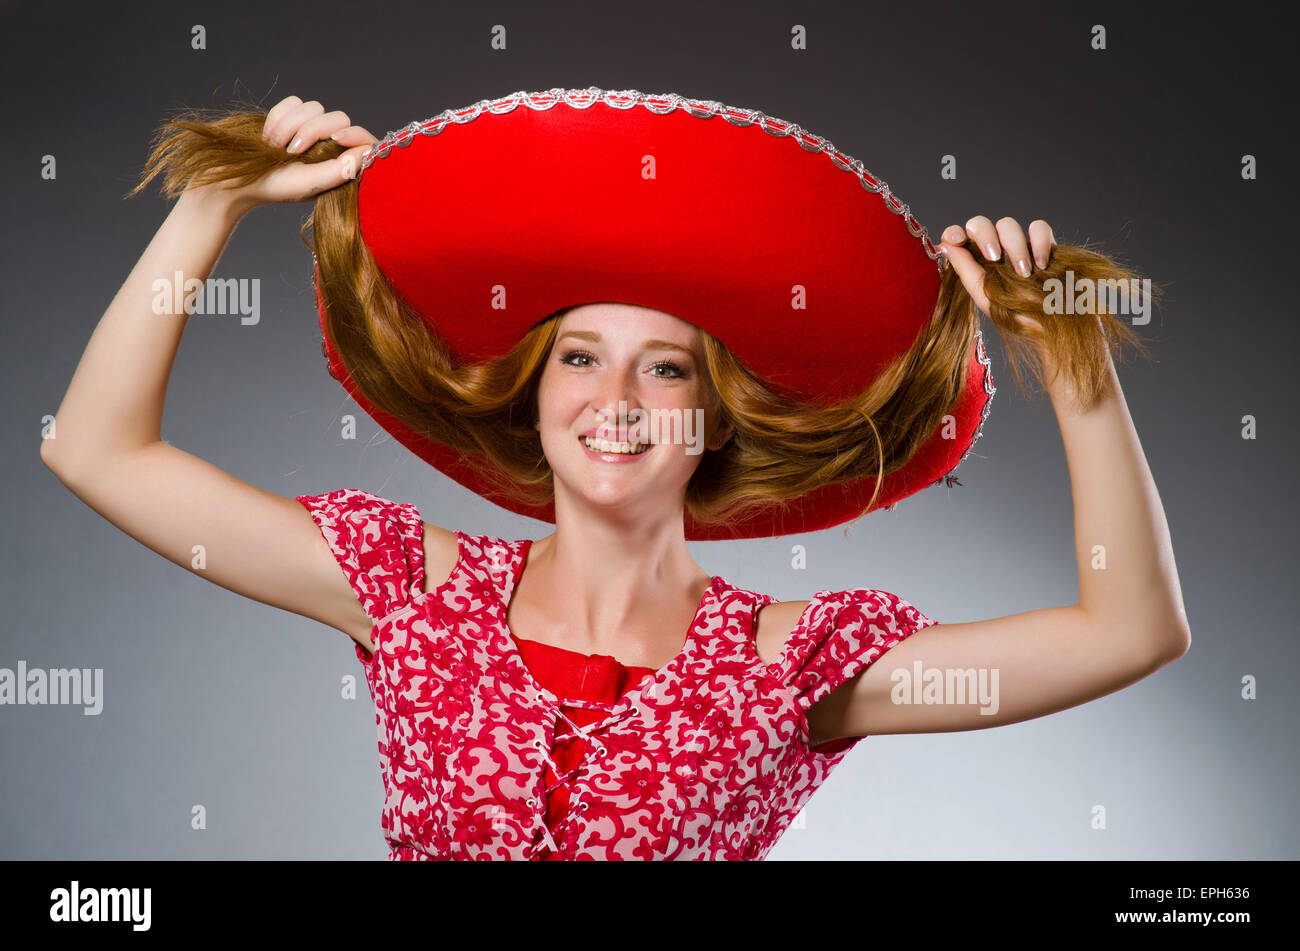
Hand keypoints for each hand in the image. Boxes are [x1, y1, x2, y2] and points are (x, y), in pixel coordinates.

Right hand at [192, 95, 378, 210]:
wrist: (233, 177)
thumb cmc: (273, 186)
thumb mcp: (309, 183)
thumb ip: (340, 170)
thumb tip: (367, 152)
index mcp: (336, 165)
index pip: (362, 140)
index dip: (354, 134)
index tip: (337, 138)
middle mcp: (326, 145)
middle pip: (338, 118)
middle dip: (312, 130)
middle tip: (291, 151)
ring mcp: (307, 129)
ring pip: (314, 107)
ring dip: (290, 125)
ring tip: (274, 146)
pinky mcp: (288, 116)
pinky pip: (293, 102)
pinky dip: (278, 116)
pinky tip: (268, 136)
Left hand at [938, 216, 1055, 332]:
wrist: (1051, 324)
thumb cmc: (1017, 315)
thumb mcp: (985, 295)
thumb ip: (965, 269)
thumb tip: (945, 245)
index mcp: (974, 262)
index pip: (958, 236)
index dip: (953, 232)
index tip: (957, 240)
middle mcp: (994, 249)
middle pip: (981, 224)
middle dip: (985, 236)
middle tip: (994, 258)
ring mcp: (1017, 244)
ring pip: (1008, 224)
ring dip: (1014, 246)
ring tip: (1023, 272)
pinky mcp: (1043, 243)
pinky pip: (1039, 227)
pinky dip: (1040, 241)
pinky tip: (1041, 264)